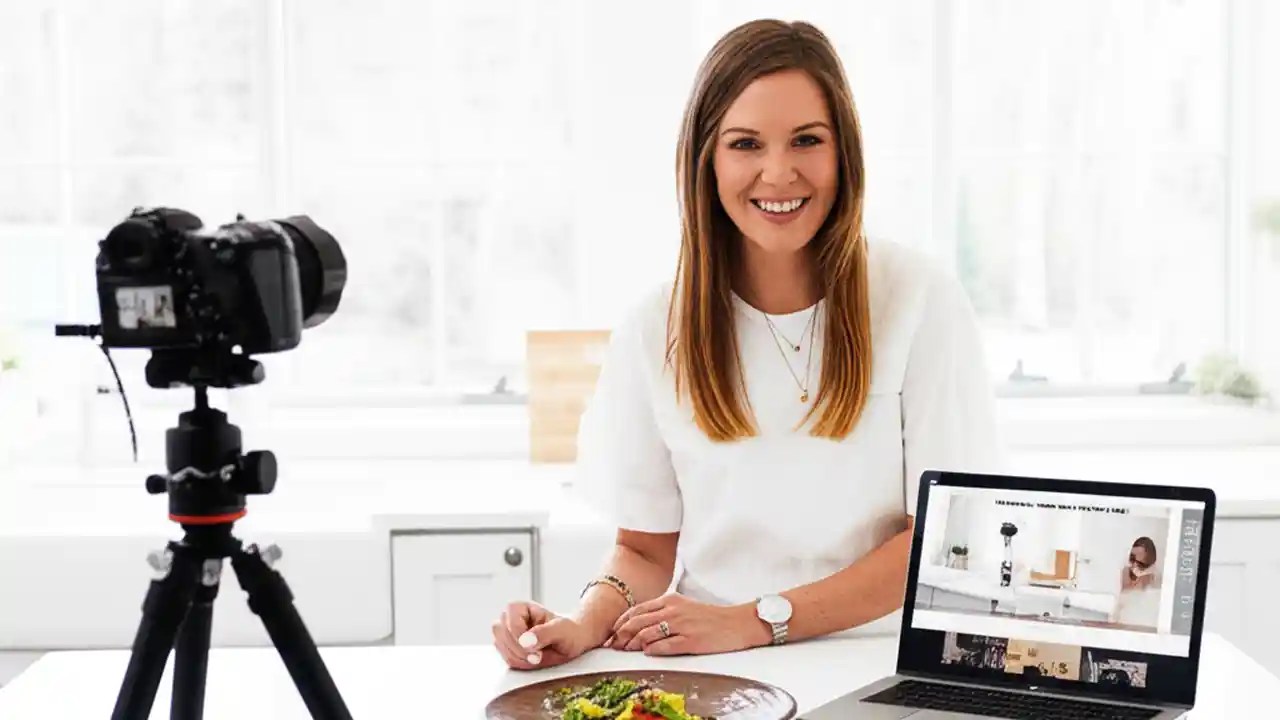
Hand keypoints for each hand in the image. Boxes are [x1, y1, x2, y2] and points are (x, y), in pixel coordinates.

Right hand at [491, 601, 593, 669]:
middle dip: (520, 650)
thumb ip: (545, 633)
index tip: (535, 649)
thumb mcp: (562, 630)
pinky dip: (520, 664)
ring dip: (520, 658)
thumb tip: (525, 641)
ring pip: (501, 647)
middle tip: (538, 656)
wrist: (571, 643)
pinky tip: (533, 660)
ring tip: (538, 657)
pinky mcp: (508, 649)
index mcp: (520, 607)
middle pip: (501, 633)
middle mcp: (509, 618)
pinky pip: (506, 659)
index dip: (520, 637)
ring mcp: (506, 634)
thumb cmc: (568, 632)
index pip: (510, 620)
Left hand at [608, 592, 768, 656]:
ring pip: (647, 634)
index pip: (637, 610)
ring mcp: (681, 625)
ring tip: (626, 651)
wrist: (736, 623)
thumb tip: (640, 624)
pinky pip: (665, 646)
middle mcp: (673, 610)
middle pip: (637, 622)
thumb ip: (662, 612)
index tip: (612, 634)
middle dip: (621, 635)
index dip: (620, 623)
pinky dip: (652, 650)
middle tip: (613, 646)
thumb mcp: (683, 607)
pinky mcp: (690, 640)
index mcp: (670, 600)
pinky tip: (646, 653)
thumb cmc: (709, 617)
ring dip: (633, 644)